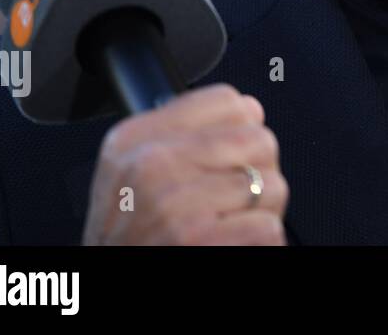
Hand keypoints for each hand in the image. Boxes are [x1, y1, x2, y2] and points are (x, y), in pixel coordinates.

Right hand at [82, 83, 288, 244]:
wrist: (114, 287)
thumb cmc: (130, 240)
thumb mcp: (132, 176)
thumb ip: (187, 134)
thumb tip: (250, 108)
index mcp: (133, 140)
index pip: (227, 101)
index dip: (242, 129)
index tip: (228, 157)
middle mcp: (150, 166)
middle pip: (259, 140)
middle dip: (259, 172)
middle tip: (230, 201)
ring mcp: (174, 204)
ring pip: (272, 184)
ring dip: (262, 212)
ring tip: (228, 226)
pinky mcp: (199, 239)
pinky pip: (269, 226)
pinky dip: (262, 242)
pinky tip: (231, 245)